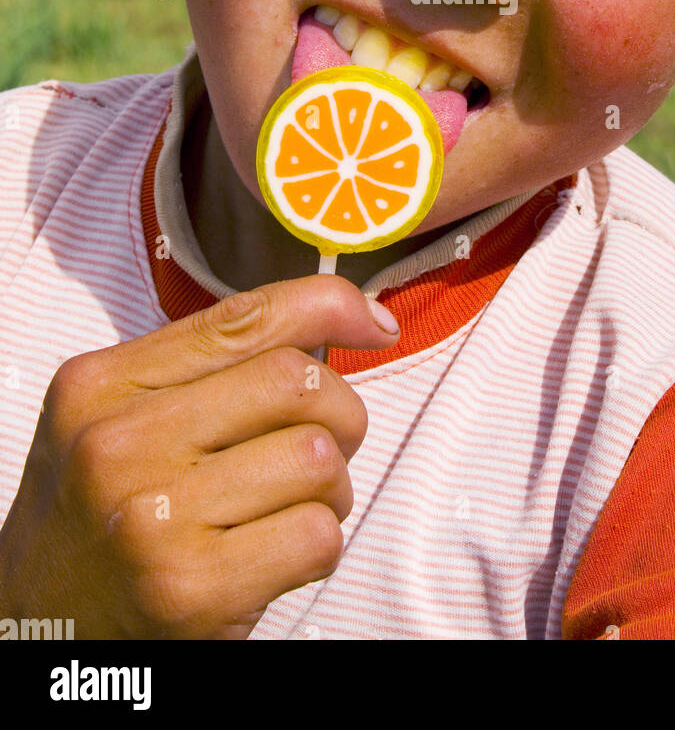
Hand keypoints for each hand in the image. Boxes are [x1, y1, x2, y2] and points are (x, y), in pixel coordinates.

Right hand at [0, 275, 399, 638]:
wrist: (37, 633)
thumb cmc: (101, 516)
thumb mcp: (120, 418)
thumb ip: (213, 365)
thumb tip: (357, 316)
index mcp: (102, 385)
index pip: (244, 320)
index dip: (329, 306)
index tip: (374, 323)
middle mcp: (118, 443)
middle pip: (298, 382)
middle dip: (340, 414)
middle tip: (321, 447)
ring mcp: (152, 518)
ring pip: (319, 458)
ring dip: (329, 490)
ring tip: (285, 509)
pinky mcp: (189, 589)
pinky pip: (318, 535)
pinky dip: (318, 547)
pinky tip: (272, 558)